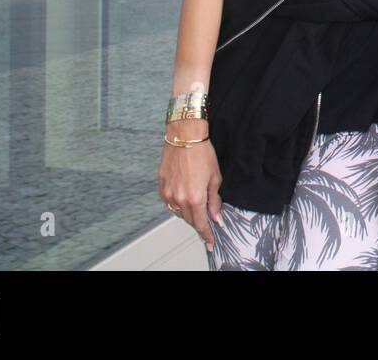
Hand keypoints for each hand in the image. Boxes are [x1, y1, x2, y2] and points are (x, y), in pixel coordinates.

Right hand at [157, 123, 223, 249]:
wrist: (184, 136)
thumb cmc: (202, 153)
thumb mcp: (215, 178)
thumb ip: (214, 200)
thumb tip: (216, 217)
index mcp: (194, 198)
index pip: (201, 223)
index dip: (206, 234)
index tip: (211, 241)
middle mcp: (179, 199)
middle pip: (189, 219)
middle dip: (199, 222)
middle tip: (207, 222)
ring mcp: (168, 193)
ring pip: (178, 212)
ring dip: (188, 213)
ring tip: (197, 207)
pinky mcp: (161, 186)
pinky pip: (169, 203)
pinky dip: (178, 204)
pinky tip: (185, 198)